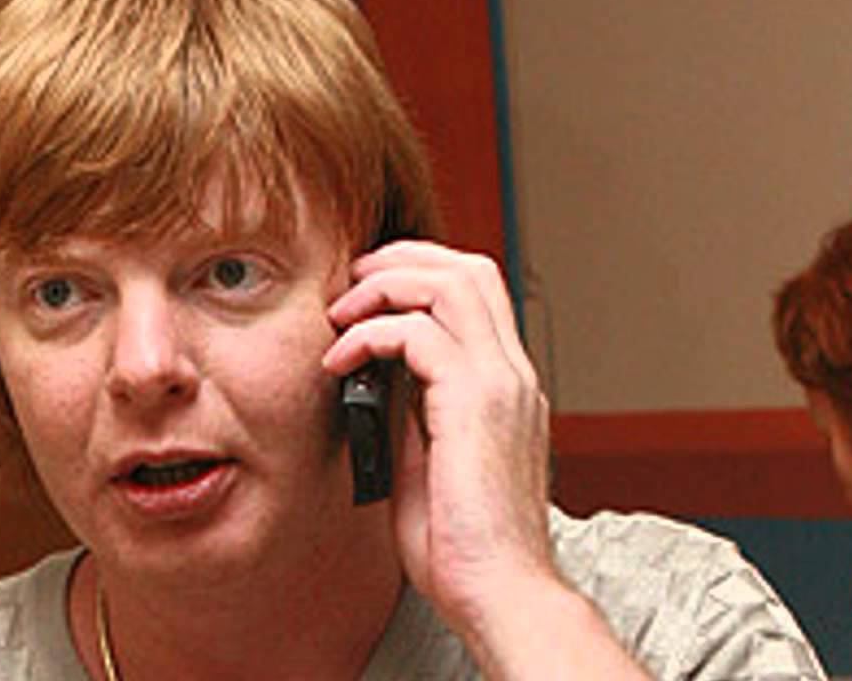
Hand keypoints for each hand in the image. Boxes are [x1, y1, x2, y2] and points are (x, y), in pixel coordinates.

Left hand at [322, 241, 553, 632]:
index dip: (418, 273)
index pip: (476, 294)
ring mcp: (501, 384)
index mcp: (507, 387)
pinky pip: (417, 333)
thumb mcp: (428, 461)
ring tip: (339, 314)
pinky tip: (340, 362)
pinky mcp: (475, 404)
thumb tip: (374, 380)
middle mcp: (512, 375)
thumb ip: (411, 415)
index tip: (364, 292)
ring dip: (383, 287)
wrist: (499, 592)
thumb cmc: (462, 546)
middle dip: (400, 259)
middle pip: (470, 268)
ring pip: (450, 283)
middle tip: (348, 282)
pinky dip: (370, 334)